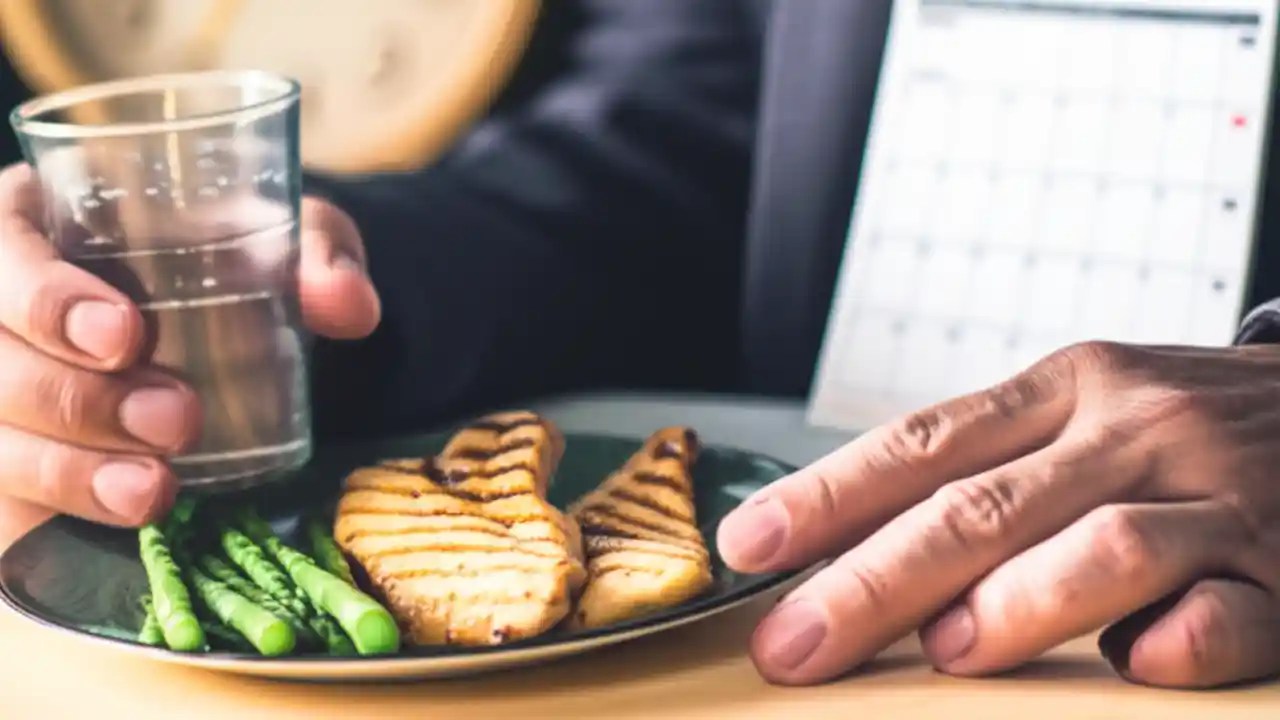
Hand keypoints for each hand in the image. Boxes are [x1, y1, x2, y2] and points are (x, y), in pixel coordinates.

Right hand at [0, 163, 380, 546]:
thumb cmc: (231, 256)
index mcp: (34, 226)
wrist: (233, 319)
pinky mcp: (15, 462)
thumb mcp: (277, 235)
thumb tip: (350, 305)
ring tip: (152, 491)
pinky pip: (9, 499)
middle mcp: (0, 314)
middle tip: (176, 418)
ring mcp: (2, 394)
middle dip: (78, 399)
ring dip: (66, 471)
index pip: (4, 258)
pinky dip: (54, 513)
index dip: (46, 300)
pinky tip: (114, 525)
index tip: (126, 335)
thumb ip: (314, 254)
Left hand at [718, 341, 1279, 688]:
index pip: (925, 442)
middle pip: (980, 507)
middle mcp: (1136, 429)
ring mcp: (1219, 496)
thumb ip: (992, 469)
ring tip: (942, 654)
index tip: (750, 546)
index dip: (829, 495)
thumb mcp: (1090, 411)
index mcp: (1068, 388)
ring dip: (1009, 606)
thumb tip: (849, 546)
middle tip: (794, 647)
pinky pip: (1230, 613)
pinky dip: (1178, 640)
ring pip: (1098, 548)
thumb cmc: (1190, 427)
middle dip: (872, 583)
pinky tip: (1132, 663)